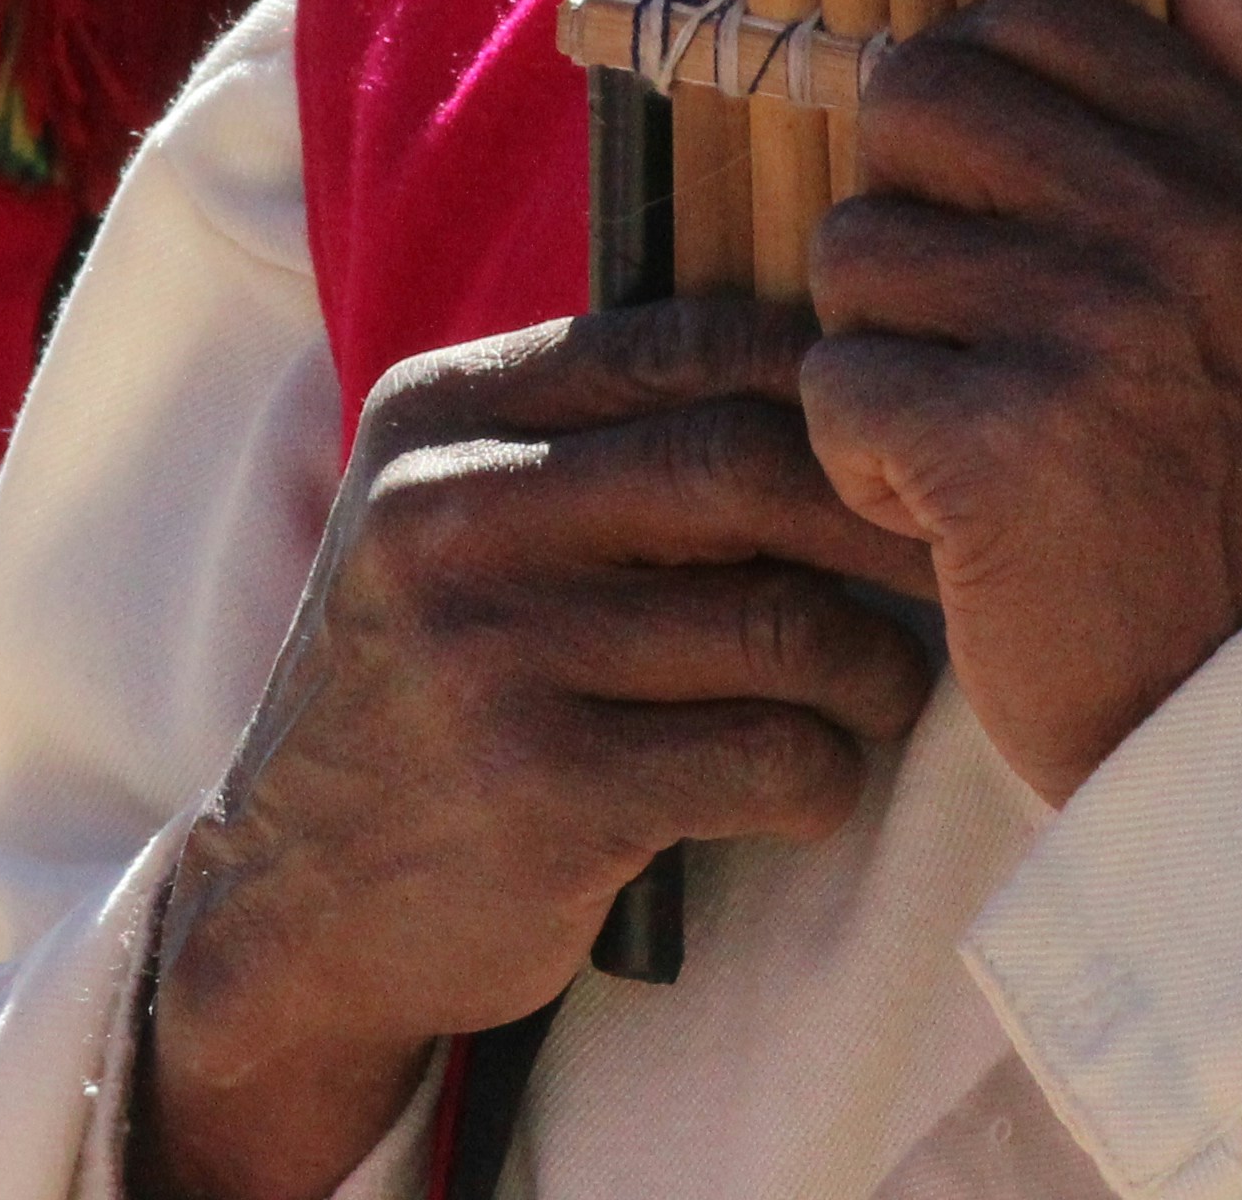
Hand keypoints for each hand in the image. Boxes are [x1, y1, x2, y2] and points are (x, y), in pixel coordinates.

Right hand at [139, 301, 934, 1199]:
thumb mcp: (456, 517)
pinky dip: (825, 774)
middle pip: (750, 467)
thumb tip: (828, 361)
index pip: (687, 341)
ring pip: (783, 624)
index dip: (824, 382)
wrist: (296, 899)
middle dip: (879, 520)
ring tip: (879, 690)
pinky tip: (805, 783)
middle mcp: (452, 515)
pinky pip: (770, 757)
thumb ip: (592, 433)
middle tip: (946, 565)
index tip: (896, 440)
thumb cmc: (437, 684)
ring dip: (874, 667)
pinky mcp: (545, 791)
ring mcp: (492, 655)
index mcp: (440, 415)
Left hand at [802, 0, 1241, 807]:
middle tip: (960, 328)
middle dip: (900, 214)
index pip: (1035, 16)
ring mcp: (1098, 331)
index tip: (993, 209)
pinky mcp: (998, 445)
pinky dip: (858, 463)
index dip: (966, 98)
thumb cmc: (1237, 485)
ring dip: (878, 353)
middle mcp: (1192, 230)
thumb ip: (1240, 83)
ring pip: (854, 246)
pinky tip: (944, 515)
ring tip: (970, 439)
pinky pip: (832, 380)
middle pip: (915, 98)